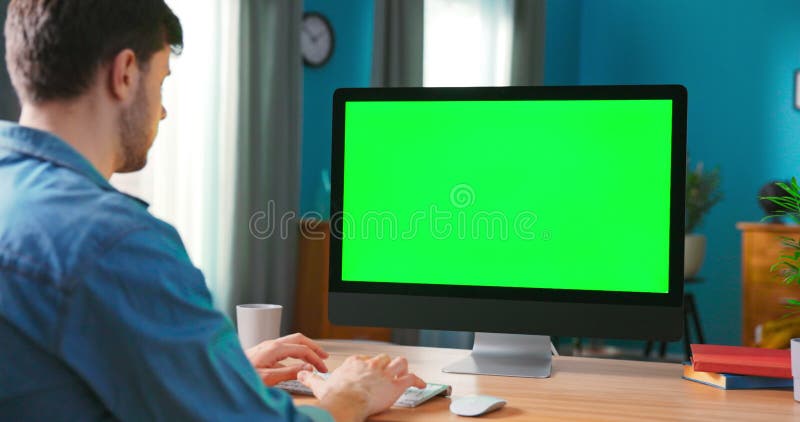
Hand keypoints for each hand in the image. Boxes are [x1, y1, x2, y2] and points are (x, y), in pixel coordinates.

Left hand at [245, 333, 328, 385]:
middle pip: (299, 339)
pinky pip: (284, 348)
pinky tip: (295, 364)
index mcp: (274, 348)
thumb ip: (289, 372)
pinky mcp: (263, 351)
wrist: (222, 373)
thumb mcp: (268, 378)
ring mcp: (266, 346)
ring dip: (305, 349)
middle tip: (324, 358)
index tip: (322, 368)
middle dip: (314, 347)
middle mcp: (271, 344)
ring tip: (313, 358)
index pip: (302, 349)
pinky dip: (295, 353)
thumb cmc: (241, 375)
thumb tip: (307, 367)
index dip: (315, 358)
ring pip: (291, 342)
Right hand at [298, 354, 425, 421]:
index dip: (367, 364)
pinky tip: (421, 384)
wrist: (347, 401)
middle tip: (386, 371)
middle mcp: (371, 365)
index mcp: (355, 363)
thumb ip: (311, 379)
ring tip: (403, 371)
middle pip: (383, 358)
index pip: (364, 359)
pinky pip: (411, 378)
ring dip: (402, 367)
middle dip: (385, 364)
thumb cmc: (335, 395)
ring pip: (399, 362)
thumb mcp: (319, 385)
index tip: (366, 370)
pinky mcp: (395, 385)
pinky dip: (418, 380)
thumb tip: (301, 374)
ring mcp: (384, 373)